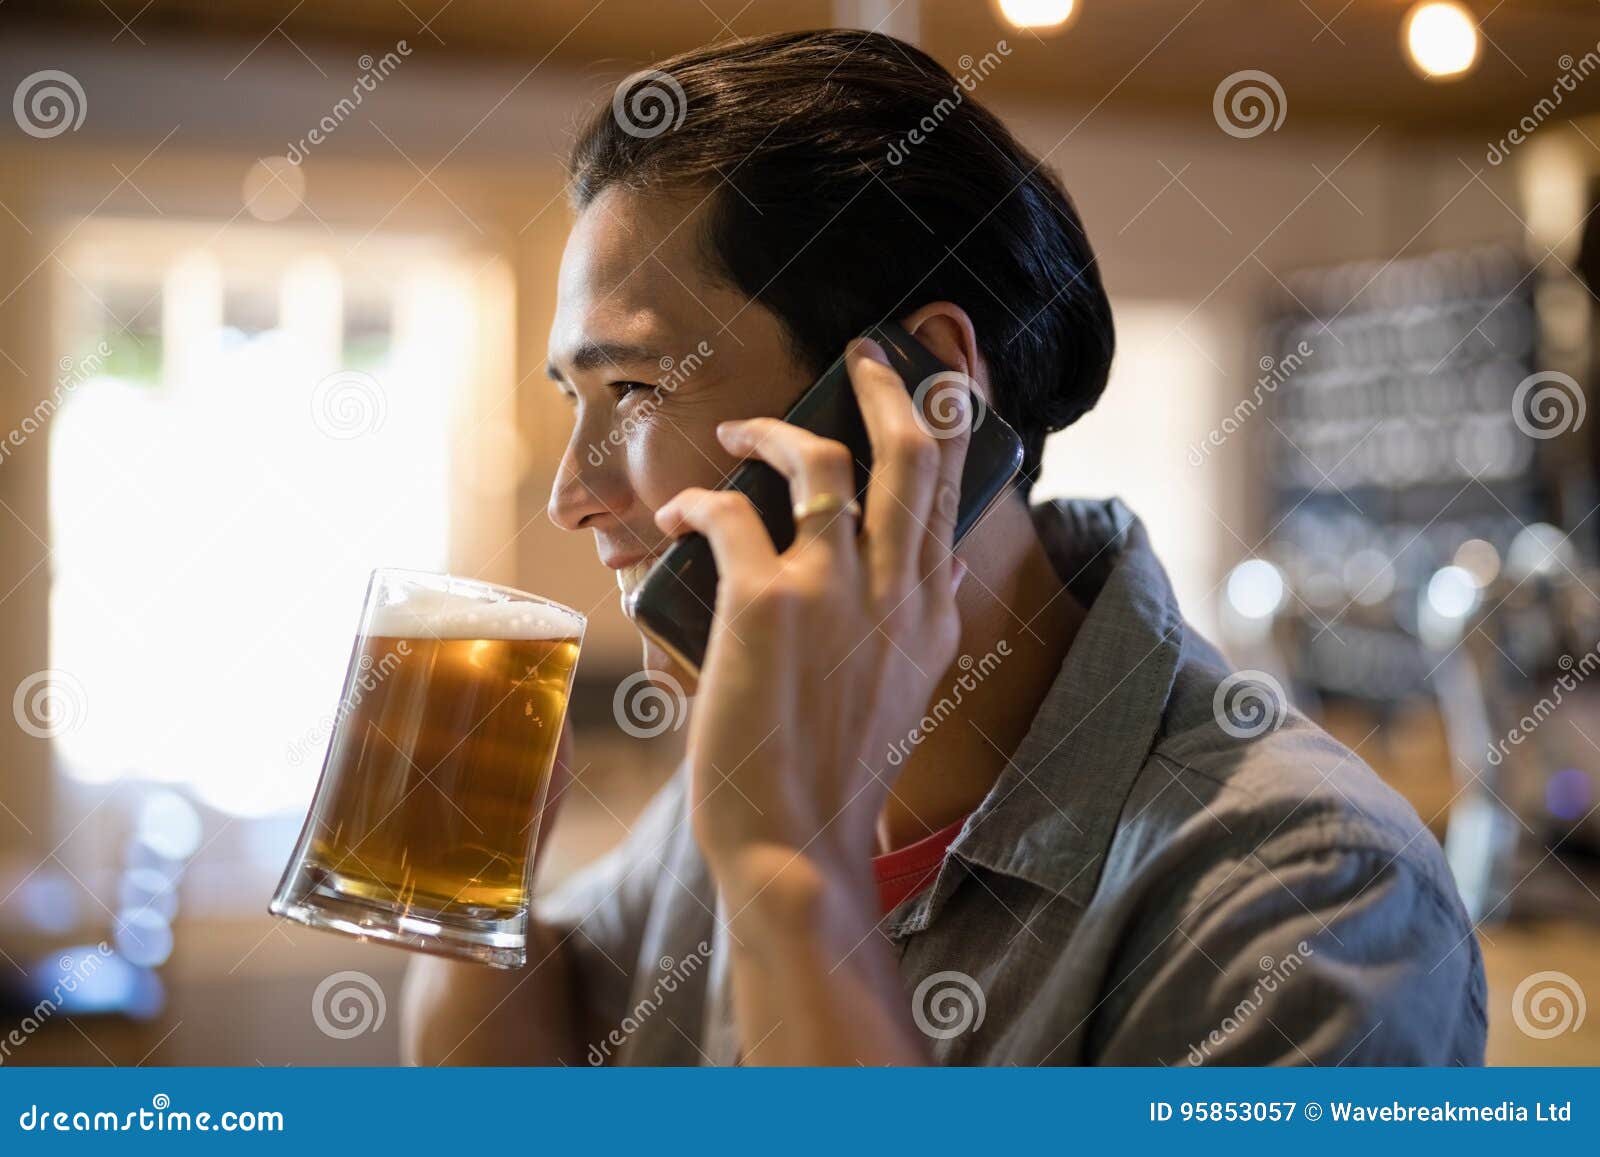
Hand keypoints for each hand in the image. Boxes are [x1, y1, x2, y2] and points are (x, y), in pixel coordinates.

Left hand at [653, 337, 971, 906]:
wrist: (798, 848)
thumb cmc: (833, 777)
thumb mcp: (899, 691)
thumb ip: (898, 624)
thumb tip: (893, 574)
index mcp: (932, 612)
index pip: (951, 489)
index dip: (943, 418)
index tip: (928, 382)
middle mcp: (898, 591)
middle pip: (913, 450)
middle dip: (889, 384)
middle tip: (864, 354)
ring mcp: (835, 593)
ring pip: (824, 460)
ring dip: (778, 430)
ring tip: (747, 429)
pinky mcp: (765, 605)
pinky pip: (729, 513)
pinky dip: (698, 501)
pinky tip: (679, 515)